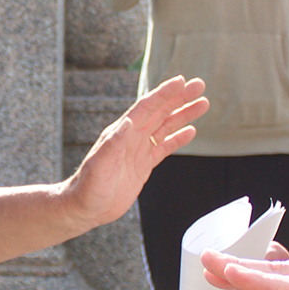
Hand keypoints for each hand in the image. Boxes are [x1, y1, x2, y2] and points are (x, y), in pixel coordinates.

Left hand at [62, 76, 207, 228]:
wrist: (86, 207)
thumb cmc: (88, 187)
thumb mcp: (99, 165)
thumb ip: (113, 144)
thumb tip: (128, 122)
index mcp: (121, 132)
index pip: (146, 107)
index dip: (164, 93)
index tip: (181, 81)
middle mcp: (131, 137)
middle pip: (160, 112)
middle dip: (180, 98)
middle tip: (199, 86)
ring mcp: (138, 150)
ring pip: (165, 126)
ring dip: (183, 115)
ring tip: (202, 104)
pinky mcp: (143, 165)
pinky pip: (164, 147)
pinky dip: (178, 138)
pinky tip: (191, 131)